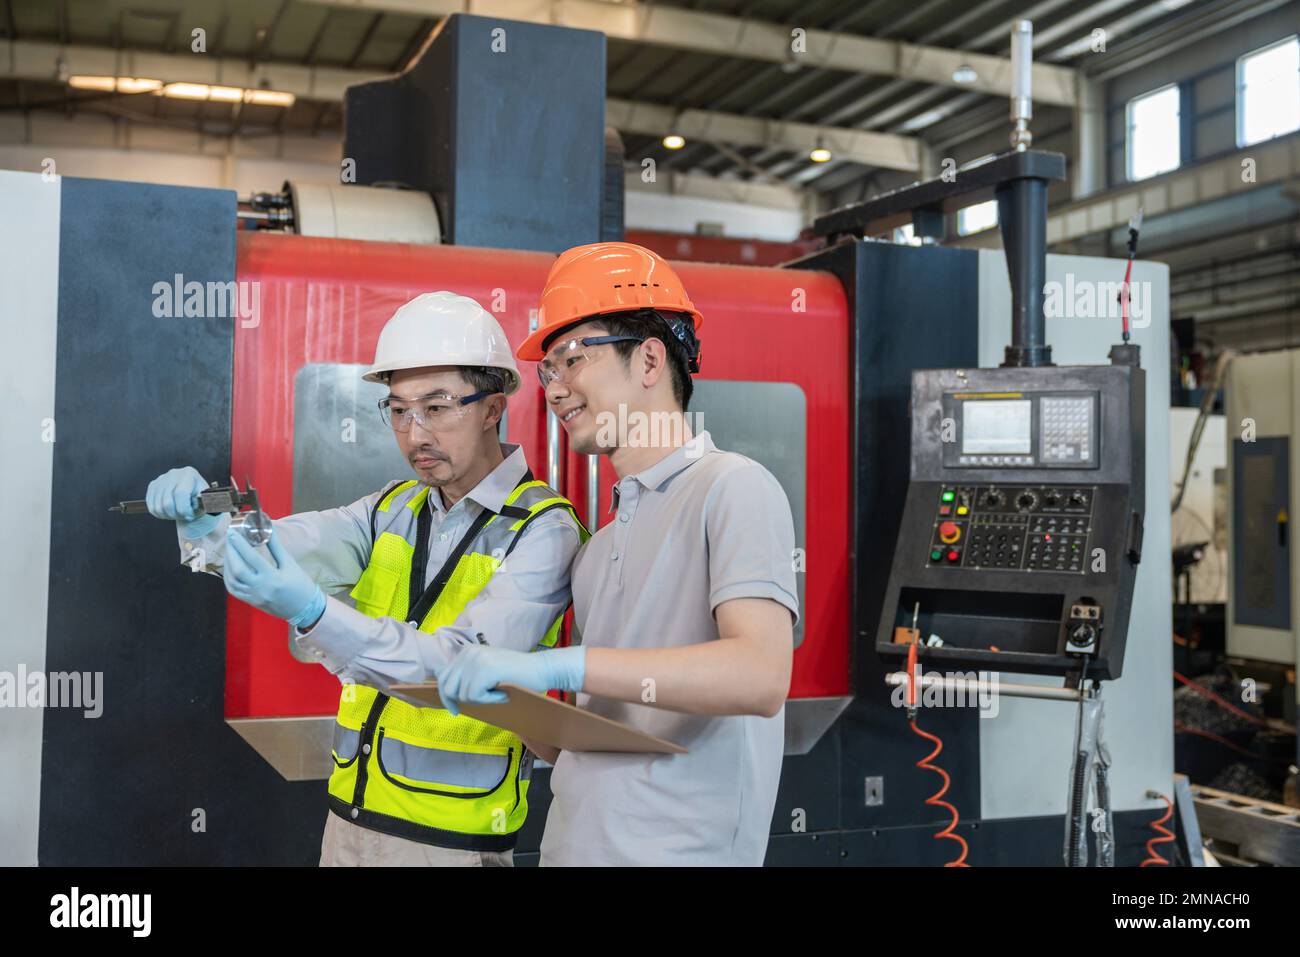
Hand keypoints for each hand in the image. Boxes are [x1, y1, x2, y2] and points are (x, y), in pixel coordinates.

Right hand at [146, 467, 208, 522]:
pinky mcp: (153, 485)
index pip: (181, 494)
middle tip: (184, 516)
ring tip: (178, 515)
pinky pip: (151, 506)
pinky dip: (160, 514)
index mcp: (189, 473)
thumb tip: (199, 504)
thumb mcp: (207, 499)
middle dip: (176, 514)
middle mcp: (173, 473)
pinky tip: (169, 513)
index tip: (190, 516)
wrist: (192, 493)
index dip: (184, 509)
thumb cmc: (201, 498)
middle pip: (167, 502)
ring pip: (158, 506)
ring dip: (168, 516)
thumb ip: (204, 502)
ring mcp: (161, 479)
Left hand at [223, 527, 324, 627]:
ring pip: (233, 580)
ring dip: (228, 564)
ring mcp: (254, 597)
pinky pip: (234, 590)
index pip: (251, 558)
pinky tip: (230, 567)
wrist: (304, 609)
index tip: (232, 532)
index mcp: (273, 578)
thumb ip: (276, 546)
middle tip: (229, 539)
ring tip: (230, 550)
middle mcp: (260, 588)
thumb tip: (268, 529)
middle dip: (231, 552)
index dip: (240, 544)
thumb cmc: (300, 584)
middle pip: (238, 569)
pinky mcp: (251, 602)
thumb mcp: (290, 564)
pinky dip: (229, 577)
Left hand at [436, 645, 585, 716]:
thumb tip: (446, 693)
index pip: (443, 676)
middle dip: (460, 701)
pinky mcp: (486, 670)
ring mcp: (477, 660)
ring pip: (463, 694)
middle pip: (448, 687)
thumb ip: (467, 676)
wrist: (541, 669)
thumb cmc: (516, 675)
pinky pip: (475, 696)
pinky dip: (490, 700)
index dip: (446, 696)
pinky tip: (503, 693)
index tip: (455, 709)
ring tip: (498, 692)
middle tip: (480, 703)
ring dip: (481, 700)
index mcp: (467, 651)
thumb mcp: (486, 670)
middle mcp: (469, 653)